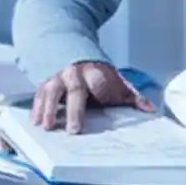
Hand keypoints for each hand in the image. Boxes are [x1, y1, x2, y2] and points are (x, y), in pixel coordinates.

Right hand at [31, 61, 153, 133]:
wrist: (74, 54)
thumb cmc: (99, 76)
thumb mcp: (117, 82)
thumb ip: (132, 96)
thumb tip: (151, 110)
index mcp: (96, 73)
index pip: (98, 85)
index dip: (100, 97)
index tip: (101, 112)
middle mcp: (75, 74)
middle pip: (74, 91)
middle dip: (74, 111)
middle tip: (74, 130)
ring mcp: (58, 78)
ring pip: (51, 92)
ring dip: (48, 109)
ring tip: (46, 126)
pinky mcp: (45, 84)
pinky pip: (38, 95)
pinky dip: (36, 108)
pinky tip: (34, 121)